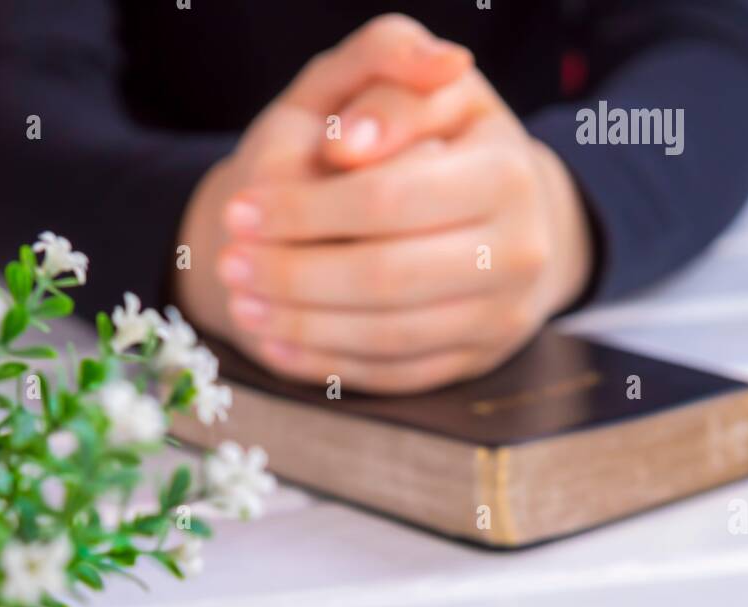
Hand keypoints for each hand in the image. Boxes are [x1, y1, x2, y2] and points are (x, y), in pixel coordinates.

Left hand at [216, 70, 594, 391]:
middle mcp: (518, 252)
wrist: (510, 212)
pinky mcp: (479, 362)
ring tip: (242, 306)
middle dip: (294, 275)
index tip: (239, 212)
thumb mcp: (424, 91)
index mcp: (506, 173)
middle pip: (385, 276)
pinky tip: (277, 344)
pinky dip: (328, 364)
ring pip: (386, 335)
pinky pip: (394, 375)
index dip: (304, 210)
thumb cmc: (449, 138)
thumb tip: (345, 145)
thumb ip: (386, 90)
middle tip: (229, 266)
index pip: (388, 199)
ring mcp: (502, 316)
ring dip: (302, 326)